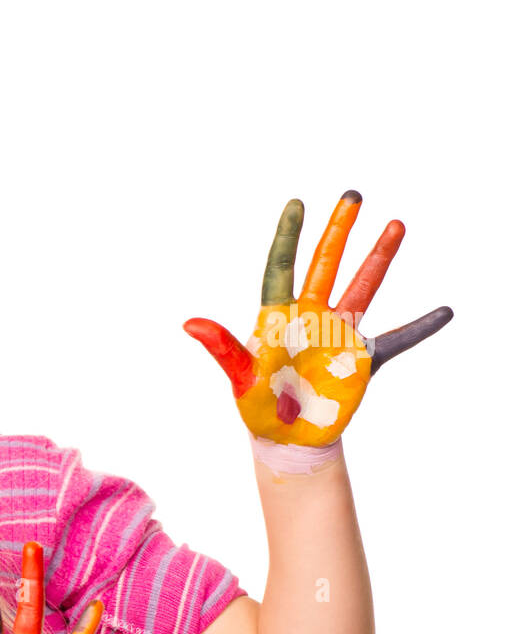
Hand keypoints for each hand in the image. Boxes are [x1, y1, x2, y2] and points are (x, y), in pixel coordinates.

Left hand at [183, 191, 451, 446]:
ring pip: (362, 287)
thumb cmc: (258, 407)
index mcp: (278, 318)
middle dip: (338, 231)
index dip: (288, 237)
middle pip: (325, 265)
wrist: (286, 439)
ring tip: (395, 224)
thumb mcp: (241, 378)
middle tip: (352, 195)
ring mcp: (338, 335)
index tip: (297, 204)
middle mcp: (311, 318)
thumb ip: (224, 348)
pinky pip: (397, 340)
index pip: (281, 268)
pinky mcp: (362, 360)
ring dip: (378, 258)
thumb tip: (190, 323)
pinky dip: (420, 327)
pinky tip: (444, 311)